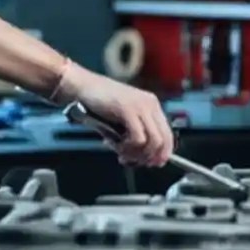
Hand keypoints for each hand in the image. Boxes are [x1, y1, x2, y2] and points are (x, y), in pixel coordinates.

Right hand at [57, 62, 173, 166]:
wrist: (82, 85)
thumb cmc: (99, 103)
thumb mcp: (123, 119)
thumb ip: (134, 133)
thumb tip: (142, 157)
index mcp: (152, 105)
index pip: (168, 134)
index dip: (162, 154)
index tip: (151, 164)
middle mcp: (150, 104)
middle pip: (163, 140)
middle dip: (149, 157)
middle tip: (132, 161)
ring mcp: (141, 106)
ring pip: (153, 141)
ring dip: (137, 154)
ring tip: (121, 153)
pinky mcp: (128, 110)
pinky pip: (138, 138)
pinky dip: (128, 148)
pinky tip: (115, 145)